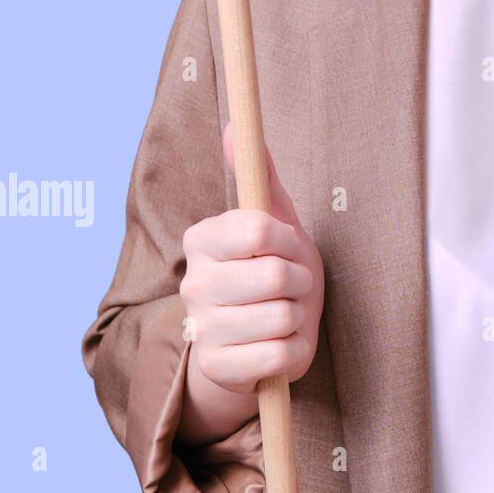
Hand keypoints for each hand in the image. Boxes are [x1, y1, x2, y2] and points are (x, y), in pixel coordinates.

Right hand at [178, 121, 325, 398]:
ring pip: (284, 316)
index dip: (288, 241)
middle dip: (301, 281)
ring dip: (299, 315)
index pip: (260, 230)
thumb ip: (260, 175)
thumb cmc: (272, 270)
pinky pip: (282, 354)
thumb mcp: (274, 221)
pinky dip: (294, 350)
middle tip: (290, 286)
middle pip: (277, 275)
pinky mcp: (220, 367)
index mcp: (202, 239)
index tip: (284, 247)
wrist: (257, 340)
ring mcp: (202, 328)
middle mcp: (193, 283)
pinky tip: (278, 344)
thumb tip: (235, 124)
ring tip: (284, 313)